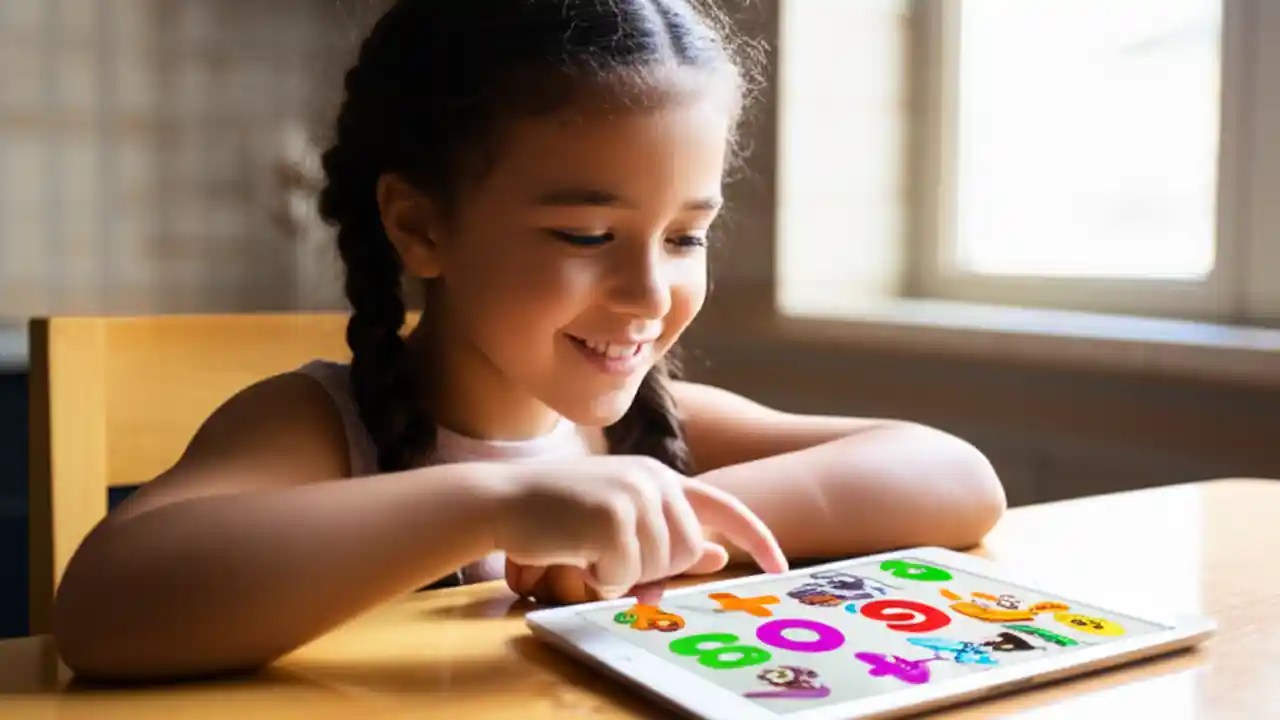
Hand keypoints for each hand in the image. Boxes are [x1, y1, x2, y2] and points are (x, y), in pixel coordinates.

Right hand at [489, 455, 786, 600]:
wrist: (504, 500)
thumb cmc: (558, 514)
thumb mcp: (619, 520)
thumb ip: (667, 535)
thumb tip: (714, 556)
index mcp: (659, 476)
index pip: (724, 505)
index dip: (756, 537)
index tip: (779, 566)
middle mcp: (654, 480)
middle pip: (686, 552)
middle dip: (653, 571)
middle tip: (611, 560)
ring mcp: (635, 496)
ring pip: (657, 568)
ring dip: (620, 576)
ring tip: (587, 550)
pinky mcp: (613, 518)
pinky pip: (624, 576)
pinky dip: (600, 580)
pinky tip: (576, 555)